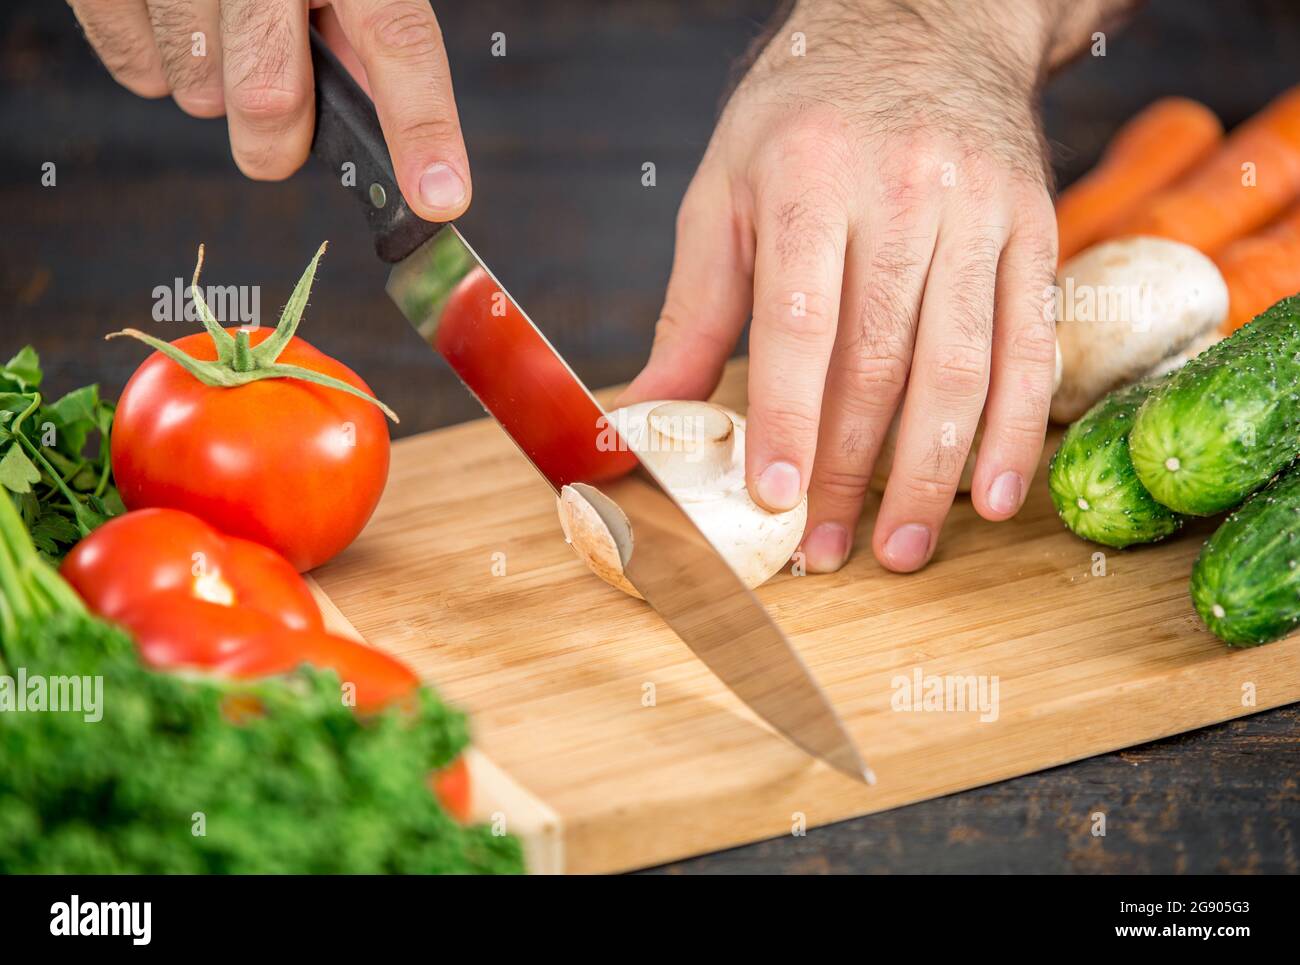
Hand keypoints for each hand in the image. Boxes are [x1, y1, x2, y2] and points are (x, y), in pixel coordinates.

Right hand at [68, 0, 469, 219]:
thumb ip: (368, 31)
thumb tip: (390, 128)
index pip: (398, 38)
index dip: (422, 125)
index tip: (439, 198)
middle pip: (269, 95)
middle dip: (277, 140)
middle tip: (280, 127)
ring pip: (199, 91)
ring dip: (215, 90)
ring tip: (220, 31)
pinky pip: (138, 70)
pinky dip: (159, 65)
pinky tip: (175, 19)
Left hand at [623, 0, 1098, 573]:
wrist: (925, 26)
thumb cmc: (806, 116)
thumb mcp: (727, 191)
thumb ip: (694, 310)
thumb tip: (647, 414)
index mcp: (812, 181)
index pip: (799, 322)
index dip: (787, 419)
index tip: (774, 498)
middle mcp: (906, 195)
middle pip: (880, 361)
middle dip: (850, 470)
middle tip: (825, 547)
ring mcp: (982, 215)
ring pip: (961, 368)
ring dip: (929, 475)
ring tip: (898, 548)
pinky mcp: (1036, 232)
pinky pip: (1032, 347)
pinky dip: (1015, 432)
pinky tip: (994, 498)